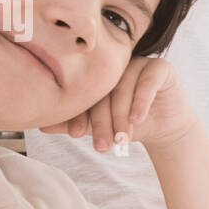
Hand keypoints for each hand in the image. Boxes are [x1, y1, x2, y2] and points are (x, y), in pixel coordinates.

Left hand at [39, 57, 195, 152]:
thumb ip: (77, 123)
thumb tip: (41, 125)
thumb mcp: (102, 126)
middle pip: (104, 91)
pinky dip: (141, 101)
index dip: (79, 114)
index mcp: (98, 74)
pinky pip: (148, 81)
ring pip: (124, 87)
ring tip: (123, 137)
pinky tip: (138, 119)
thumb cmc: (132, 124)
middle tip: (103, 146)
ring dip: (122, 115)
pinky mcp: (161, 67)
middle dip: (102, 121)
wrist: (166, 127)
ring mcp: (139, 62)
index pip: (84, 92)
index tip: (76, 135)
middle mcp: (117, 64)